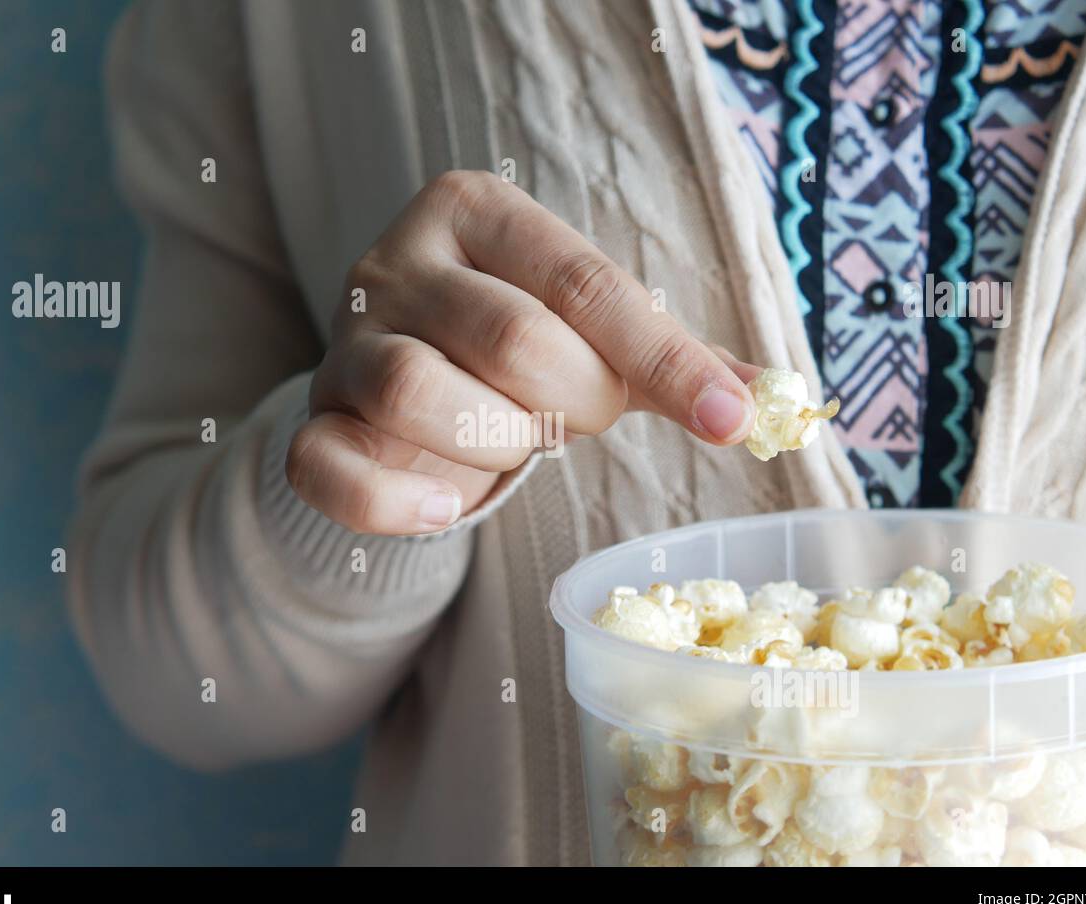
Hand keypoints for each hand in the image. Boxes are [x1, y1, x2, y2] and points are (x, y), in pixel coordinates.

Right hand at [287, 170, 759, 534]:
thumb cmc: (507, 343)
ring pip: (417, 393)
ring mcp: (346, 341)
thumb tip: (772, 404)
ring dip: (495, 446)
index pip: (584, 282)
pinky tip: (447, 509)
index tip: (732, 421)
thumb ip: (666, 358)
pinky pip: (329, 466)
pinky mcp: (313, 417)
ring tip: (514, 442)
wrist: (397, 374)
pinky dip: (394, 502)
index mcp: (477, 212)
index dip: (665, 359)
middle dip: (575, 402)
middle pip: (512, 338)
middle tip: (578, 417)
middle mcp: (398, 262)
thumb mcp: (589, 332)